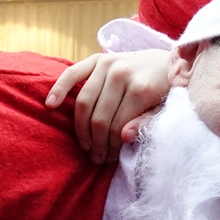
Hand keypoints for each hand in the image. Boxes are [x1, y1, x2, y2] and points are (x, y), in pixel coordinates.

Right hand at [45, 49, 171, 163]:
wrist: (169, 62)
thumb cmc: (166, 91)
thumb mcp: (165, 110)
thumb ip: (145, 123)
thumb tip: (124, 138)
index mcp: (140, 89)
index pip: (117, 126)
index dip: (111, 147)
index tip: (110, 160)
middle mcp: (121, 74)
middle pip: (99, 117)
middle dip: (97, 143)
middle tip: (97, 158)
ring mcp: (107, 64)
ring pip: (84, 102)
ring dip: (81, 128)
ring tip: (85, 145)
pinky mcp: (98, 59)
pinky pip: (73, 73)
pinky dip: (60, 88)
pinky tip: (50, 104)